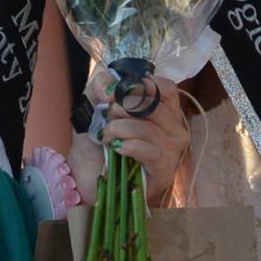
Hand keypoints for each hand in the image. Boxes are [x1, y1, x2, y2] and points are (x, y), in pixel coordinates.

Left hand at [70, 74, 188, 206]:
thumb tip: (110, 86)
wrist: (86, 177)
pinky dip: (127, 145)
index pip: (166, 88)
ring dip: (119, 128)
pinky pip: (149, 150)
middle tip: (106, 115)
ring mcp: (172, 151)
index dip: (140, 85)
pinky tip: (116, 149)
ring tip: (106, 135)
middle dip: (124, 107)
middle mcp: (174, 128)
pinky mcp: (164, 170)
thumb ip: (101, 83)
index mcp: (163, 110)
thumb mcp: (95, 103)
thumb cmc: (97, 140)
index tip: (114, 93)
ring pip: (148, 128)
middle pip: (155, 106)